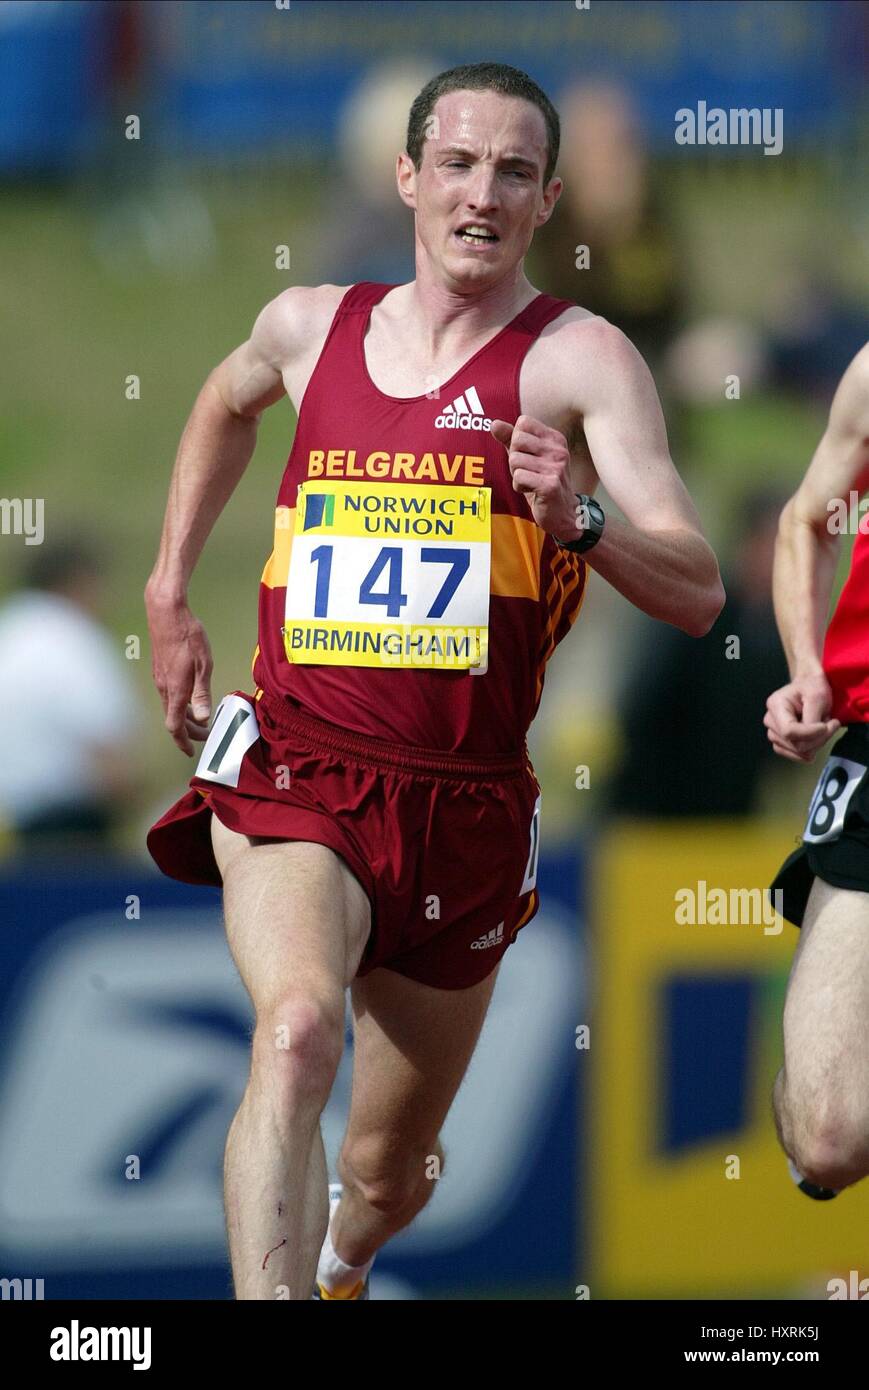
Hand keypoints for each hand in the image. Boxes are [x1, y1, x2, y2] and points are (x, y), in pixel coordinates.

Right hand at [145, 590, 212, 756]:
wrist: (166, 611)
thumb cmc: (188, 636)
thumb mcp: (204, 665)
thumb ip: (202, 693)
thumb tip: (203, 719)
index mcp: (175, 690)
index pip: (175, 726)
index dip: (184, 742)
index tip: (192, 752)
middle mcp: (164, 687)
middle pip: (173, 719)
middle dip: (188, 732)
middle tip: (206, 736)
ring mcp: (160, 678)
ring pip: (171, 706)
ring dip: (185, 718)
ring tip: (201, 720)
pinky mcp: (160, 669)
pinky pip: (169, 694)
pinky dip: (180, 704)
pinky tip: (191, 697)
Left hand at [489, 415, 577, 536]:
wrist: (563, 513)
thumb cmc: (542, 482)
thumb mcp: (526, 457)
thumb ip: (510, 439)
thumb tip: (494, 423)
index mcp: (555, 438)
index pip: (523, 422)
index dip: (516, 440)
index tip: (528, 455)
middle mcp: (558, 450)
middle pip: (517, 440)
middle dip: (514, 458)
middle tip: (527, 471)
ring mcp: (556, 467)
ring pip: (515, 460)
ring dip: (516, 475)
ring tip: (530, 482)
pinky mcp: (549, 485)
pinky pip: (518, 477)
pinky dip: (519, 486)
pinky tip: (531, 491)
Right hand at [764, 672, 839, 761]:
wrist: (810, 686)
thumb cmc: (813, 687)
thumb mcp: (817, 696)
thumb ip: (812, 718)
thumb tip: (813, 738)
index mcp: (775, 705)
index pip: (789, 731)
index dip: (810, 734)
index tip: (827, 726)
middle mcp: (770, 720)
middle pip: (794, 744)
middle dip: (818, 738)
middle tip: (832, 724)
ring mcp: (774, 732)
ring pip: (796, 751)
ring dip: (816, 743)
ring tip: (822, 727)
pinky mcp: (781, 742)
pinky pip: (795, 755)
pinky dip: (810, 749)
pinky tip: (816, 737)